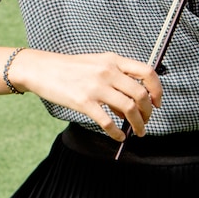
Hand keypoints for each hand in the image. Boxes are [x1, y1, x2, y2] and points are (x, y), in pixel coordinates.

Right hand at [13, 50, 162, 139]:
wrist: (41, 69)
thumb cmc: (69, 69)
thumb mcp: (96, 65)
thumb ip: (115, 80)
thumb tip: (131, 106)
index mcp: (113, 60)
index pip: (147, 72)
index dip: (157, 90)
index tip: (157, 103)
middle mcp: (108, 71)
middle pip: (141, 94)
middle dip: (148, 112)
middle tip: (146, 121)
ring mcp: (96, 87)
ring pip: (129, 109)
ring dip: (138, 124)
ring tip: (138, 132)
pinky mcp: (83, 102)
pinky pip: (108, 122)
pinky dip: (117, 133)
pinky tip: (119, 137)